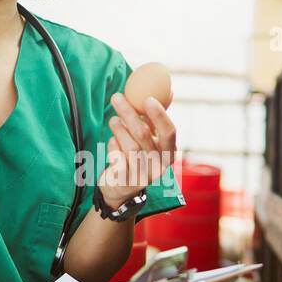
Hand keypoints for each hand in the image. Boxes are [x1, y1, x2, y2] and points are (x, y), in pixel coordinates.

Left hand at [100, 92, 177, 206]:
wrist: (121, 190)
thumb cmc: (138, 157)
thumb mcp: (151, 140)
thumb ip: (157, 119)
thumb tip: (169, 91)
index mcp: (169, 153)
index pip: (169, 132)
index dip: (160, 115)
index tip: (147, 99)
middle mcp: (158, 166)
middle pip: (144, 135)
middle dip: (129, 113)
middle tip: (116, 97)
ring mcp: (142, 176)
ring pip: (129, 145)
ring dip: (119, 128)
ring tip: (113, 119)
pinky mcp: (125, 182)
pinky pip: (117, 157)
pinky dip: (113, 146)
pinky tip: (112, 141)